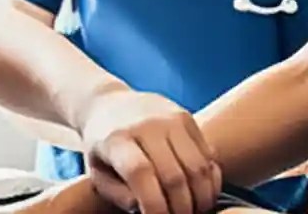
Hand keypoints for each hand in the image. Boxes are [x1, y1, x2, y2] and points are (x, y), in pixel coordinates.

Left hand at [79, 89, 220, 213]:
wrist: (109, 104)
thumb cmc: (102, 147)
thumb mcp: (98, 172)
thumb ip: (118, 195)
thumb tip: (144, 209)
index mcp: (117, 139)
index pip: (140, 173)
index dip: (153, 204)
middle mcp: (146, 124)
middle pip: (174, 176)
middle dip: (180, 208)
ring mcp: (170, 119)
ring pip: (197, 168)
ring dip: (200, 198)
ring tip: (193, 211)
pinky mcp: (187, 118)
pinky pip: (207, 156)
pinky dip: (210, 181)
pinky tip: (201, 194)